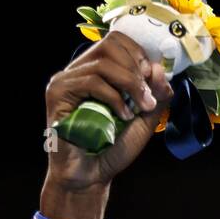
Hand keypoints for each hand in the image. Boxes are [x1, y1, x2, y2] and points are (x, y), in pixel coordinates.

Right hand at [39, 30, 174, 218]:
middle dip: (137, 71)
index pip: (118, 41)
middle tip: (147, 99)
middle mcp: (79, 70)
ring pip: (104, 63)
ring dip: (130, 85)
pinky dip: (114, 98)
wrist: (90, 177)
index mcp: (97, 71)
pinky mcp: (58, 92)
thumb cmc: (112, 149)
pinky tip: (122, 117)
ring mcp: (66, 79)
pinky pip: (91, 81)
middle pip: (111, 45)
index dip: (140, 56)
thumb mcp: (143, 120)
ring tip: (139, 109)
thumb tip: (160, 68)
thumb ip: (155, 95)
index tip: (152, 83)